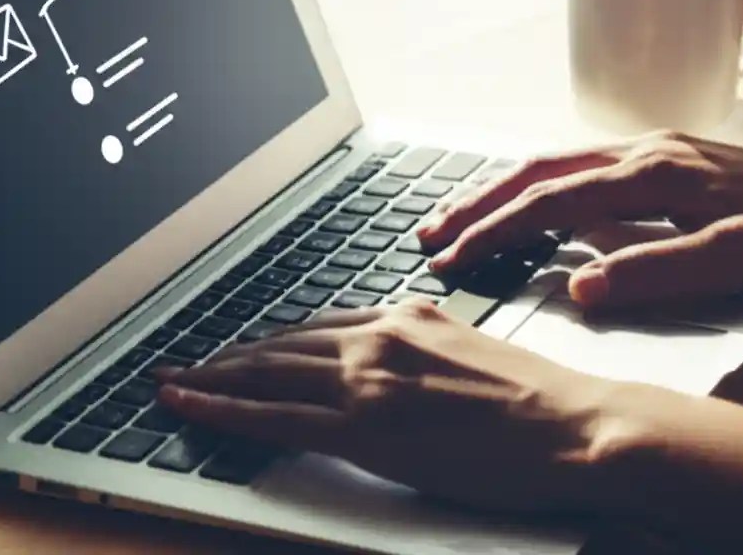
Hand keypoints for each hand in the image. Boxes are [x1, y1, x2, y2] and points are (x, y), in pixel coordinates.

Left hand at [154, 300, 670, 511]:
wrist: (572, 426)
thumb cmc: (536, 401)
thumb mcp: (471, 353)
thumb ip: (421, 349)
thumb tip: (392, 362)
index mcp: (406, 315)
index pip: (317, 326)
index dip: (270, 340)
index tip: (242, 348)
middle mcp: (378, 336)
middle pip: (281, 344)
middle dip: (226, 355)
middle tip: (184, 361)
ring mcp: (367, 379)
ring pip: (266, 372)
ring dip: (211, 377)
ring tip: (170, 382)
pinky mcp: (364, 427)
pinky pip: (273, 416)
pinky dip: (221, 407)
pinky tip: (188, 404)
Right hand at [418, 132, 742, 307]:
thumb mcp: (737, 260)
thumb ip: (655, 271)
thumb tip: (577, 287)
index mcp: (651, 175)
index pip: (549, 202)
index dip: (494, 231)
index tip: (451, 258)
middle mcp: (640, 152)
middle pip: (535, 170)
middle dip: (476, 201)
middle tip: (428, 232)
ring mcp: (650, 149)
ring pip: (553, 162)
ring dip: (500, 188)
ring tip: (458, 214)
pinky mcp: (663, 157)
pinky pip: (578, 164)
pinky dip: (535, 183)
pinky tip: (527, 200)